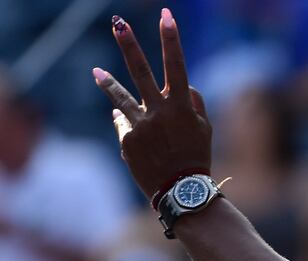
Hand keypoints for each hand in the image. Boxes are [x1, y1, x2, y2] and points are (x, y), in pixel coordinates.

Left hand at [92, 9, 211, 201]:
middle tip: (118, 22)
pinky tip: (140, 141)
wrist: (182, 190)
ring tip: (96, 72)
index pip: (176, 65)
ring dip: (108, 83)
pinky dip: (132, 128)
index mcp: (181, 106)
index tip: (166, 15)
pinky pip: (126, 125)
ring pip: (120, 98)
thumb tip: (181, 85)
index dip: (171, 39)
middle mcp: (159, 111)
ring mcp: (140, 125)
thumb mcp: (204, 129)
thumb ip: (193, 103)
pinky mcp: (128, 140)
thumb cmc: (197, 157)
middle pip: (140, 72)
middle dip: (130, 45)